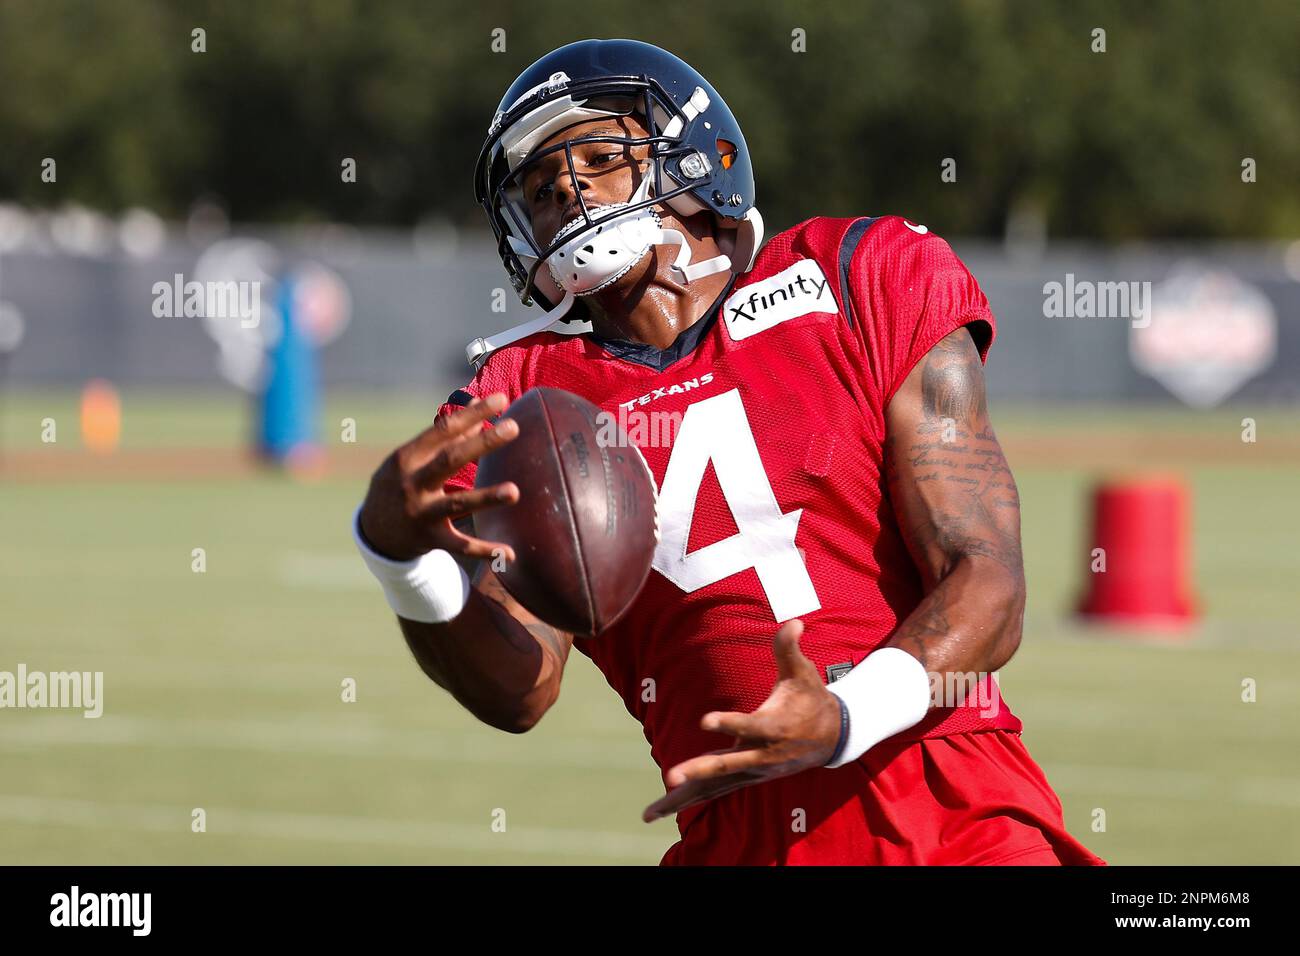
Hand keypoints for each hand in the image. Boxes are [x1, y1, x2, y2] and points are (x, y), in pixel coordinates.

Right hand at [358, 393, 520, 561]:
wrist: (372, 529)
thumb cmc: (400, 482)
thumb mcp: (413, 457)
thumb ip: (445, 436)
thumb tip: (478, 411)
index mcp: (408, 457)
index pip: (444, 430)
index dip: (473, 413)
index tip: (501, 399)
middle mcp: (413, 483)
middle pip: (450, 459)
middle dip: (482, 443)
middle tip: (513, 427)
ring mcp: (421, 512)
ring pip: (457, 504)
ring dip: (486, 497)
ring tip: (515, 491)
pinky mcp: (430, 539)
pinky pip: (461, 546)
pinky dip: (486, 551)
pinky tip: (511, 554)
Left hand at [642, 619, 842, 822]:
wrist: (831, 737)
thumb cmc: (811, 698)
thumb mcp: (803, 672)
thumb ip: (790, 649)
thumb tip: (793, 621)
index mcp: (773, 727)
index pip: (748, 726)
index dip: (727, 723)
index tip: (704, 720)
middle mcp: (761, 755)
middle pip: (727, 766)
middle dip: (700, 772)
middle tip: (672, 776)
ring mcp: (752, 771)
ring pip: (715, 787)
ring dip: (683, 797)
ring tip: (650, 812)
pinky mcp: (745, 778)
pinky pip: (714, 792)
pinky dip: (689, 800)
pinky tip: (660, 809)